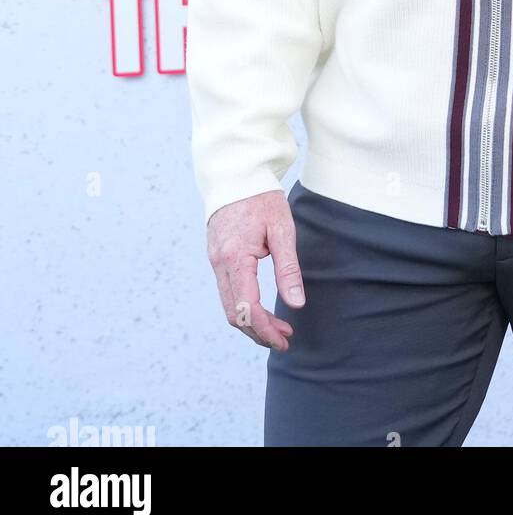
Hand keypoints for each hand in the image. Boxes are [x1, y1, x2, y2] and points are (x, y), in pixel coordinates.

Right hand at [206, 189, 305, 349]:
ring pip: (229, 305)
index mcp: (234, 258)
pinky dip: (244, 306)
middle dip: (259, 332)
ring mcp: (214, 261)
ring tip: (278, 328)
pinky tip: (262, 309)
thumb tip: (296, 304)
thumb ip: (288, 268)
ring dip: (252, 321)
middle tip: (285, 338)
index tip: (284, 340)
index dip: (264, 329)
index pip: (246, 308)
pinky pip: (227, 292)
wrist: (236, 174)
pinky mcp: (216, 257)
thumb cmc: (262, 198)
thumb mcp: (282, 229)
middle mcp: (218, 263)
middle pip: (234, 314)